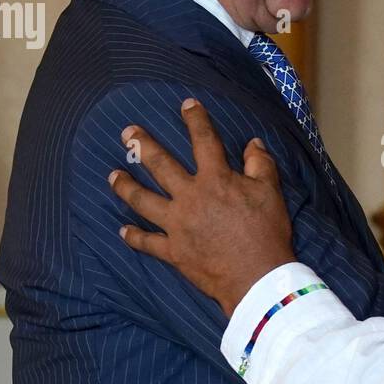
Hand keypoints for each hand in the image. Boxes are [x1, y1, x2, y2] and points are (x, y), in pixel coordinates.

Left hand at [108, 99, 293, 316]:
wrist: (257, 278)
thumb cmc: (267, 233)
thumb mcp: (271, 193)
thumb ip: (260, 164)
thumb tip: (252, 143)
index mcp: (216, 179)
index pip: (204, 141)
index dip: (195, 120)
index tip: (186, 104)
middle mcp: (190, 197)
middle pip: (160, 165)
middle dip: (141, 146)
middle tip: (126, 133)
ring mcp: (177, 225)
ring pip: (143, 201)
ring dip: (126, 187)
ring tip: (112, 176)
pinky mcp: (173, 251)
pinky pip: (148, 242)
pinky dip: (134, 237)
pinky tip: (122, 231)